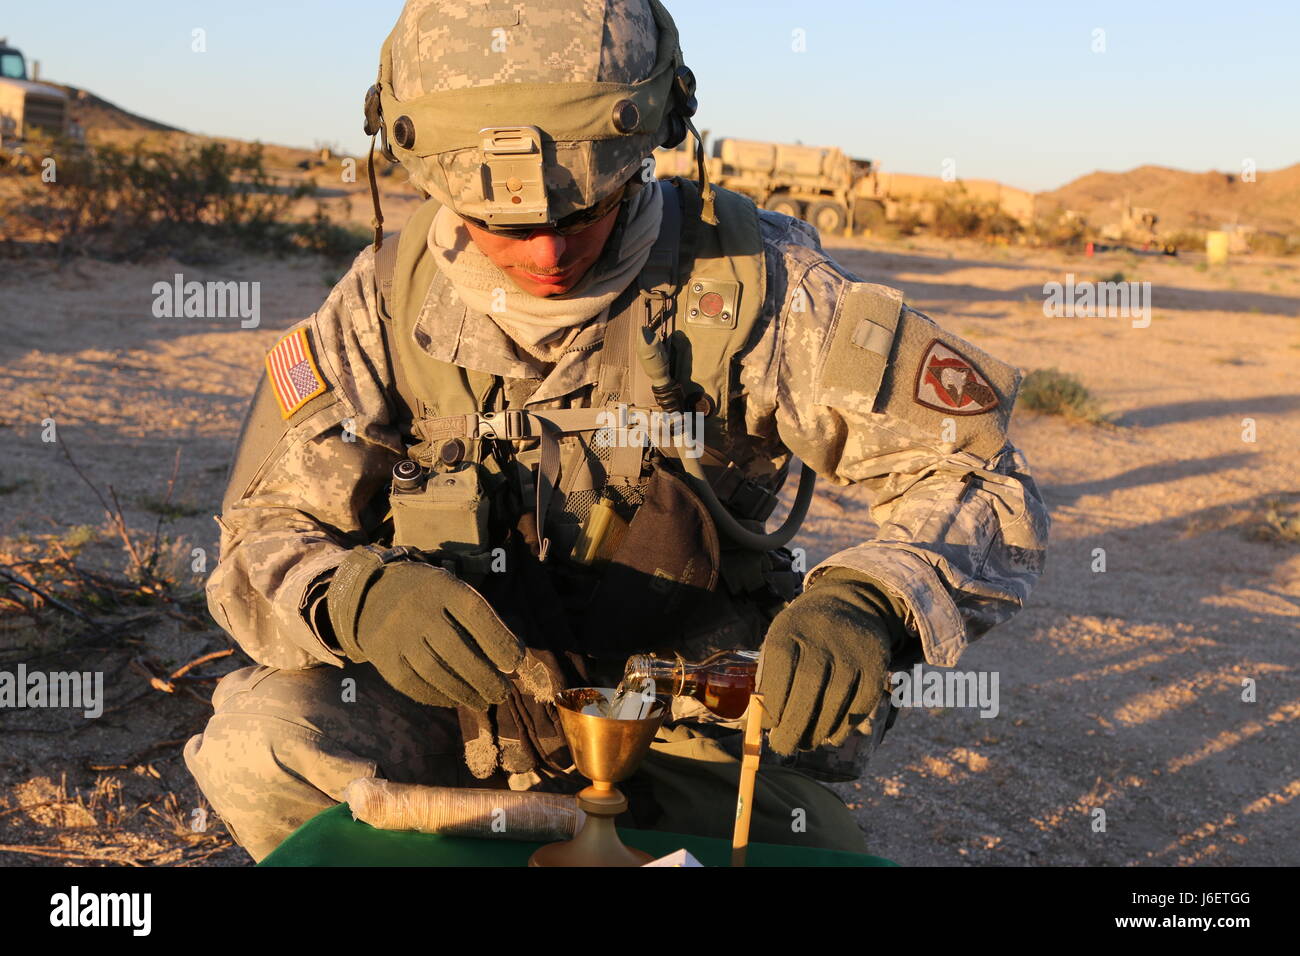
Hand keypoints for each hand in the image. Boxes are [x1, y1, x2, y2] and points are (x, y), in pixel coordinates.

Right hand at [331, 560, 524, 709]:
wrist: (371, 593)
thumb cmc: (429, 597)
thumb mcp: (452, 591)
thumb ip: (479, 620)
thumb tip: (510, 662)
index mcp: (441, 586)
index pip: (475, 613)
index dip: (498, 640)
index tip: (515, 663)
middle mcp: (417, 608)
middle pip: (455, 649)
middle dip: (484, 676)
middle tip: (503, 692)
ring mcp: (396, 633)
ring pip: (434, 671)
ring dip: (464, 692)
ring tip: (484, 702)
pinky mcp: (382, 656)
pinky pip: (413, 684)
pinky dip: (438, 697)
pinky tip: (456, 700)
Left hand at [758, 570, 894, 755]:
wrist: (850, 605)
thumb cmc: (802, 635)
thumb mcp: (779, 641)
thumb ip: (768, 678)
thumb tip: (759, 725)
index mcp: (790, 629)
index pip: (778, 670)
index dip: (771, 705)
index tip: (767, 727)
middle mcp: (823, 637)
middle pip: (808, 688)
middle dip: (793, 726)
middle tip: (784, 747)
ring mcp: (853, 651)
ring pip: (836, 700)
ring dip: (818, 731)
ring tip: (805, 744)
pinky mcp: (876, 665)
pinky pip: (861, 704)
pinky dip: (845, 727)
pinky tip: (830, 737)